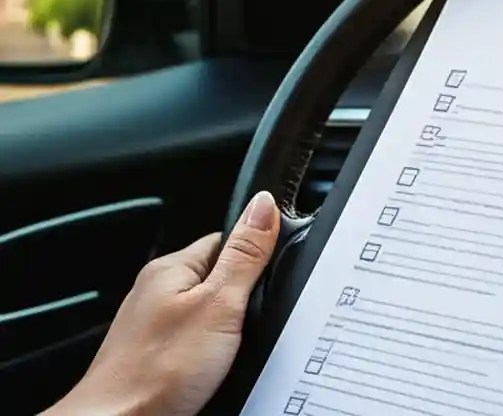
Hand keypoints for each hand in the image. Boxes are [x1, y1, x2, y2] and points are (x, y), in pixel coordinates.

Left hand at [44, 191, 280, 415]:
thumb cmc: (157, 370)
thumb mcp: (220, 304)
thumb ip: (245, 255)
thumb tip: (263, 205)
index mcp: (172, 268)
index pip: (226, 239)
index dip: (256, 254)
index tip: (273, 274)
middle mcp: (159, 293)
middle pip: (220, 278)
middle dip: (245, 297)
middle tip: (256, 319)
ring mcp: (157, 326)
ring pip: (211, 313)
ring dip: (230, 328)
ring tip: (237, 347)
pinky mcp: (160, 356)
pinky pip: (199, 342)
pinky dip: (214, 352)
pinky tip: (220, 366)